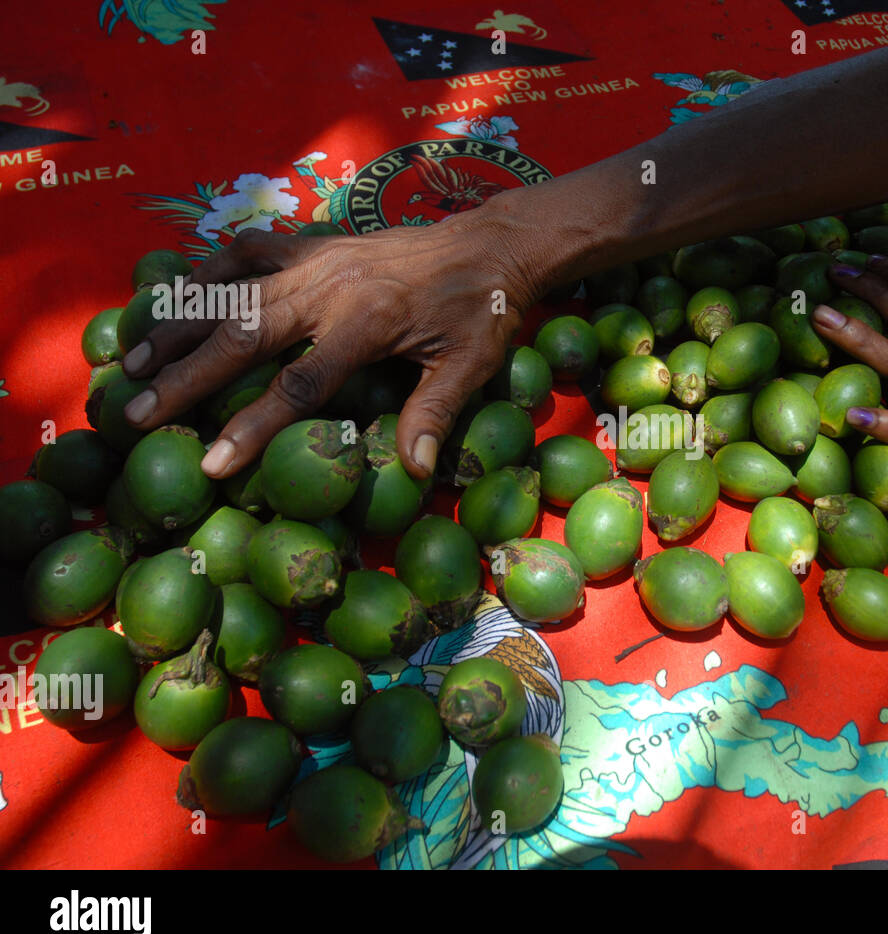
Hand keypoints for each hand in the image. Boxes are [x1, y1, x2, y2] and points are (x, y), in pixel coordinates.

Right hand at [121, 204, 545, 480]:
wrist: (489, 243)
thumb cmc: (480, 311)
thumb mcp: (470, 365)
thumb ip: (434, 414)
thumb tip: (412, 473)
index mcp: (366, 322)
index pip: (298, 385)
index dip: (252, 427)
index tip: (212, 462)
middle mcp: (328, 286)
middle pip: (243, 334)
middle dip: (187, 376)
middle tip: (138, 413)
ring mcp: (313, 257)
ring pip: (231, 290)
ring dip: (180, 325)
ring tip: (134, 362)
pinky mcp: (310, 241)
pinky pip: (245, 252)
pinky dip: (207, 272)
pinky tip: (174, 297)